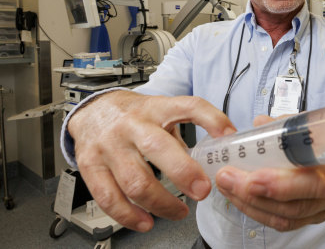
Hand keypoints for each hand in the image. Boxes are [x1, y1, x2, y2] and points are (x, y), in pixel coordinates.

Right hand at [68, 90, 235, 231]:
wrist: (93, 110)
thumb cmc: (135, 115)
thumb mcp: (163, 111)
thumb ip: (187, 128)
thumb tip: (219, 152)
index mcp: (157, 108)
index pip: (188, 106)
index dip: (211, 120)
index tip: (228, 137)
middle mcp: (132, 125)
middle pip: (157, 149)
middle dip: (184, 173)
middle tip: (203, 190)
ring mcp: (109, 146)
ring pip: (135, 181)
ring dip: (162, 203)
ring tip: (180, 211)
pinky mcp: (90, 167)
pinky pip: (109, 198)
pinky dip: (129, 216)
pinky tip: (146, 222)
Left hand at [214, 115, 324, 230]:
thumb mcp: (313, 122)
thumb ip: (286, 124)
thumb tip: (259, 123)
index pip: (317, 183)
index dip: (284, 185)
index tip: (253, 178)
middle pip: (297, 206)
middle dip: (255, 195)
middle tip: (228, 179)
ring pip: (288, 218)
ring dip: (251, 204)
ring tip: (228, 186)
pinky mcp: (316, 217)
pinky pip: (285, 223)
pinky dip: (259, 211)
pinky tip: (241, 198)